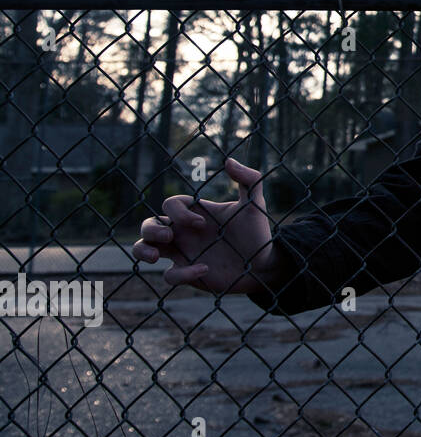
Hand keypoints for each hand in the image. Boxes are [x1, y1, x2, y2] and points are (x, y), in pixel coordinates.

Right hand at [133, 157, 275, 293]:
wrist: (263, 264)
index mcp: (196, 213)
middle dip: (150, 230)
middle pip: (149, 225)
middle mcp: (185, 232)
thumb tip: (229, 160)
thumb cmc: (256, 232)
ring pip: (144, 249)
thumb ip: (248, 180)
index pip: (171, 204)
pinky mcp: (188, 273)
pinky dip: (181, 274)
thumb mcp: (254, 205)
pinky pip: (169, 275)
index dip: (179, 212)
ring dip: (141, 251)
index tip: (202, 224)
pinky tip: (204, 270)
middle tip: (168, 237)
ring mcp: (183, 253)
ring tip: (154, 257)